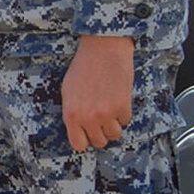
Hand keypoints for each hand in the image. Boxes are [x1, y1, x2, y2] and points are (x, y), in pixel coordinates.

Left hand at [61, 35, 133, 151]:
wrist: (103, 48)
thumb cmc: (83, 67)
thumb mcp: (68, 91)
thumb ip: (73, 113)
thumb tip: (79, 129)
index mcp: (71, 115)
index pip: (78, 145)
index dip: (85, 139)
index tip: (88, 133)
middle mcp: (88, 118)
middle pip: (99, 142)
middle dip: (100, 131)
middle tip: (101, 117)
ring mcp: (106, 113)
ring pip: (114, 134)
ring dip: (113, 124)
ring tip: (109, 107)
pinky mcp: (122, 106)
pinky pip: (125, 121)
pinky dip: (123, 112)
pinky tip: (117, 97)